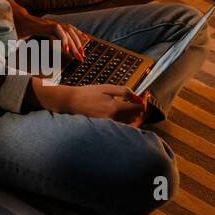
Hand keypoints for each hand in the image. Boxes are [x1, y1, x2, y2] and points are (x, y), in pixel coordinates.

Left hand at [12, 10, 88, 61]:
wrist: (15, 14)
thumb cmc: (14, 26)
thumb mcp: (11, 35)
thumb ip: (9, 43)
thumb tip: (6, 52)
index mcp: (39, 25)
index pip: (55, 29)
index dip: (62, 39)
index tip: (66, 51)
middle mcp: (48, 22)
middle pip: (66, 32)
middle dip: (74, 46)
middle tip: (80, 59)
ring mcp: (53, 22)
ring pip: (69, 30)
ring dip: (77, 41)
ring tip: (83, 53)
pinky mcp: (55, 24)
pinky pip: (69, 28)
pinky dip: (78, 33)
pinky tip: (86, 39)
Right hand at [33, 81, 147, 124]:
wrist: (71, 102)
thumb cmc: (87, 93)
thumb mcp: (106, 87)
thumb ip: (123, 91)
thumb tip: (136, 95)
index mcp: (115, 107)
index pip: (137, 108)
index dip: (142, 103)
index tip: (143, 98)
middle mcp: (114, 118)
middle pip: (135, 116)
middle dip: (138, 108)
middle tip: (136, 101)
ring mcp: (110, 124)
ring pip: (129, 122)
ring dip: (131, 114)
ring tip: (126, 105)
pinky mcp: (106, 126)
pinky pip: (121, 125)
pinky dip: (124, 119)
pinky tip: (119, 111)